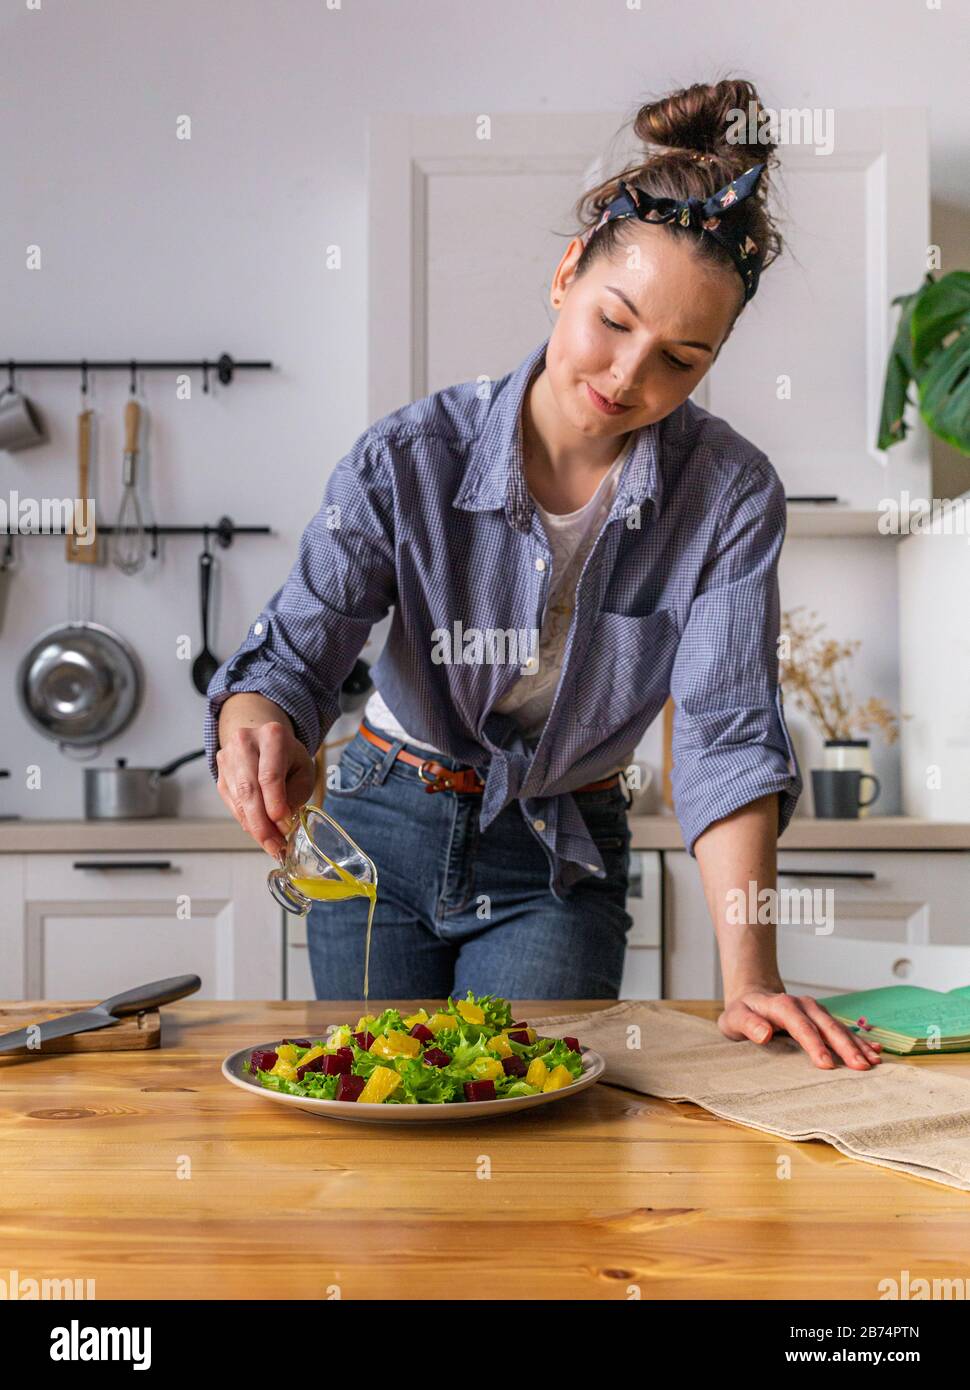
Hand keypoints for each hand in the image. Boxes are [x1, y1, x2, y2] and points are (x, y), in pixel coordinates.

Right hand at [215, 720, 315, 856]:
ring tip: (271, 844)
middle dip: (262, 824)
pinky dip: (246, 821)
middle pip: (249, 790)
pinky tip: (259, 831)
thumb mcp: (303, 770)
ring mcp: (228, 758)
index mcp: (272, 736)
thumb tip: (280, 825)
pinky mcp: (220, 774)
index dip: (275, 804)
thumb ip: (295, 795)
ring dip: (254, 826)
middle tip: (275, 846)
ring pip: (238, 800)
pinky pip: (232, 804)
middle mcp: (244, 742)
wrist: (262, 740)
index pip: (270, 775)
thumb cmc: (287, 757)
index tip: (284, 827)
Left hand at [718, 987, 881, 1069]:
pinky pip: (844, 1029)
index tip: (826, 1064)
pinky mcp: (823, 1019)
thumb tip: (764, 1034)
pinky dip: (860, 1040)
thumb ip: (748, 1024)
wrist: (752, 997)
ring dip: (857, 1044)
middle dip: (845, 1046)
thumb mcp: (734, 1018)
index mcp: (782, 1006)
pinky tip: (876, 1051)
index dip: (814, 1044)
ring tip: (874, 1062)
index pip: (800, 1025)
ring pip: (839, 1028)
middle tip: (861, 1067)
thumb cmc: (742, 1013)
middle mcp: (804, 1005)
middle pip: (826, 1026)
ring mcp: (816, 1011)